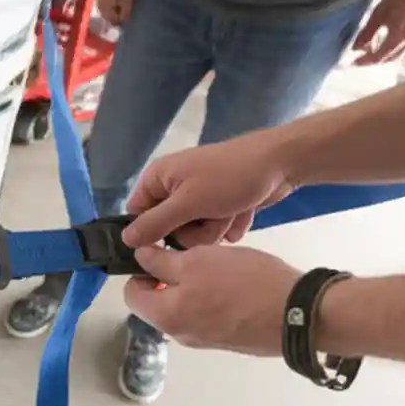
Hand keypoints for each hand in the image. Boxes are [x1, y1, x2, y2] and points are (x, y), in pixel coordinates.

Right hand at [97, 0, 141, 25]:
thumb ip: (126, 6)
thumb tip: (123, 21)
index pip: (106, 14)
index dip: (115, 20)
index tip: (124, 24)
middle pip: (103, 8)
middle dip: (112, 14)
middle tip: (124, 17)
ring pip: (104, 0)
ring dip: (112, 6)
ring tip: (124, 6)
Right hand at [121, 133, 293, 248]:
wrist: (279, 163)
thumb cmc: (229, 178)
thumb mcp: (188, 203)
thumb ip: (154, 223)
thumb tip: (125, 239)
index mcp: (159, 178)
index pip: (138, 213)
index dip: (150, 230)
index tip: (167, 241)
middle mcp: (175, 187)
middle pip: (169, 229)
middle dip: (192, 231)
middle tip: (209, 219)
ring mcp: (200, 196)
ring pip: (194, 233)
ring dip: (214, 229)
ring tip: (229, 212)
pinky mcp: (220, 205)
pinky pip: (215, 229)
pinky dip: (229, 224)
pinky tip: (242, 212)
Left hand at [124, 246, 301, 355]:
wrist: (300, 314)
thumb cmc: (243, 283)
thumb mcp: (196, 261)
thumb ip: (161, 262)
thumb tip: (139, 257)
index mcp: (166, 317)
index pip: (133, 294)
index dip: (140, 270)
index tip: (159, 252)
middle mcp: (181, 335)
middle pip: (159, 303)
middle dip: (169, 278)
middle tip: (191, 255)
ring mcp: (208, 340)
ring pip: (186, 308)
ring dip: (193, 287)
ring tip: (216, 265)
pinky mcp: (231, 340)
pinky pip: (210, 316)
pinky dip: (214, 298)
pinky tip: (234, 282)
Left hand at [352, 0, 404, 65]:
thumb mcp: (379, 12)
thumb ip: (367, 32)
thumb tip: (356, 47)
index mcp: (398, 37)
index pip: (379, 57)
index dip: (366, 61)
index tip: (355, 62)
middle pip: (391, 58)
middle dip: (376, 60)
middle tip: (363, 57)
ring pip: (401, 52)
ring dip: (387, 53)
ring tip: (374, 46)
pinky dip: (397, 46)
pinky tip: (391, 37)